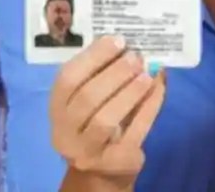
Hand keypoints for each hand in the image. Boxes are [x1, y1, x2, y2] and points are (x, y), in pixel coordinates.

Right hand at [50, 36, 166, 186]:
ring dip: (129, 92)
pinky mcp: (115, 162)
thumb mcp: (90, 101)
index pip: (68, 79)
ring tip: (147, 74)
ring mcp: (88, 151)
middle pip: (87, 98)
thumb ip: (103, 76)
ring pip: (106, 119)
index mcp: (57, 109)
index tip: (117, 40)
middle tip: (136, 57)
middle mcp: (65, 132)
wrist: (101, 173)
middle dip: (114, 73)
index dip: (92, 57)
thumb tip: (131, 47)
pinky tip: (158, 89)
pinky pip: (134, 131)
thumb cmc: (95, 125)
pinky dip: (148, 108)